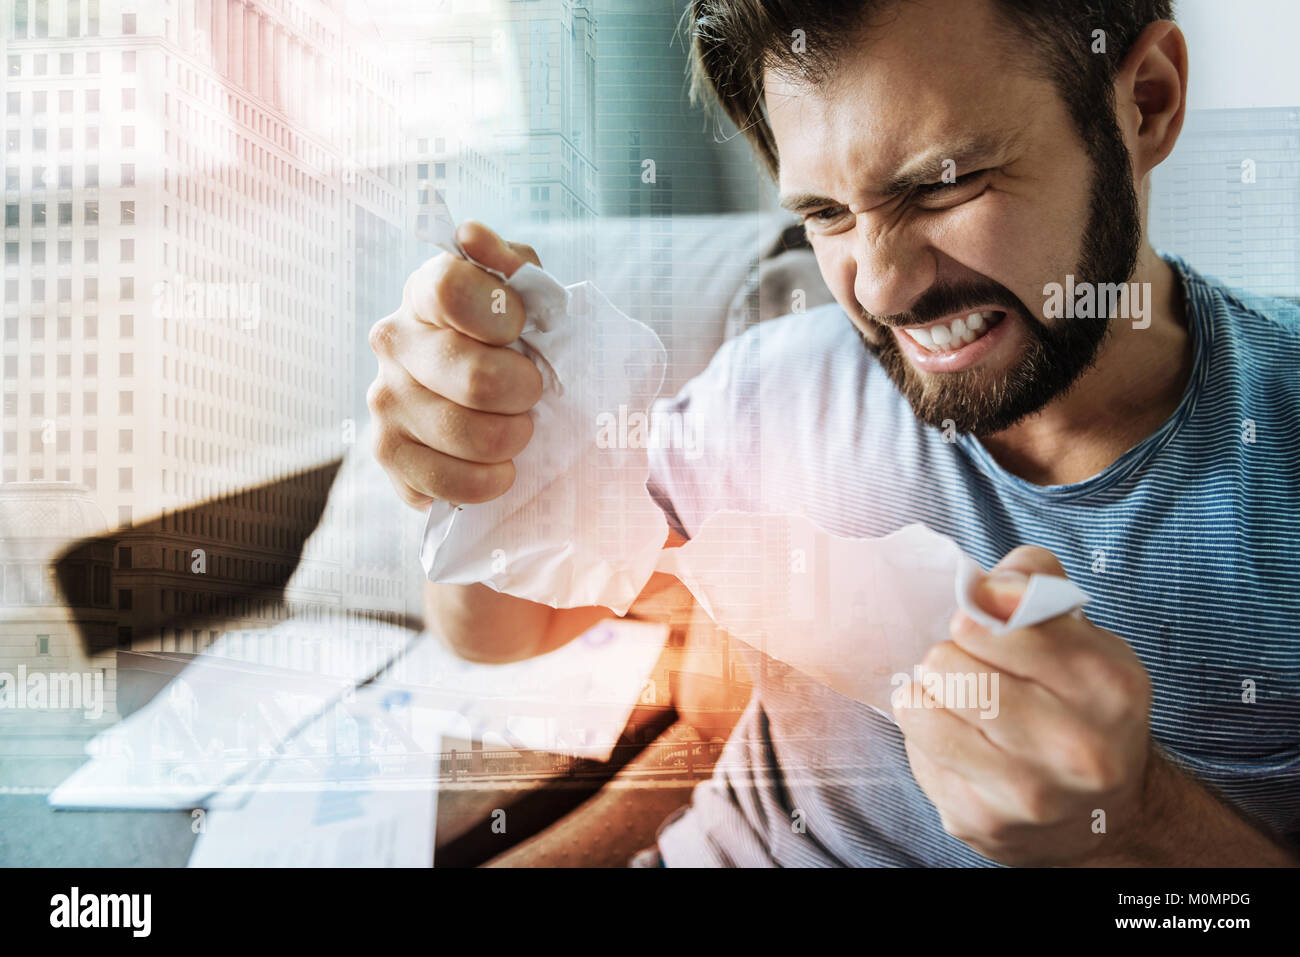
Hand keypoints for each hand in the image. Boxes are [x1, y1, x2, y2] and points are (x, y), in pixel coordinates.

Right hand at [367, 222, 543, 508]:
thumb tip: (472, 238)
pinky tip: (497, 467)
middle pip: (476, 378)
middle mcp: (393, 342)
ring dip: (511, 439)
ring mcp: (384, 402)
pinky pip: (446, 486)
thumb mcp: (524, 292)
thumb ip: (513, 265)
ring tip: (518, 430)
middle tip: (532, 392)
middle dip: (524, 391)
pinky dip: (487, 483)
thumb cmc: (510, 338)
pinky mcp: (388, 457)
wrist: (485, 396)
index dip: (504, 315)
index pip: (453, 290)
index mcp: (425, 292)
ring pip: (466, 435)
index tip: (521, 329)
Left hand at [892, 546, 1153, 865]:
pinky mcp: (981, 821)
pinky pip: (916, 752)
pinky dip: (927, 739)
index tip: (978, 628)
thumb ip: (1035, 583)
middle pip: (948, 664)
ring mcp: (1027, 792)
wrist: (1108, 817)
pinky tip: (961, 744)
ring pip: (920, 707)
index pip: (993, 621)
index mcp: (1106, 683)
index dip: (974, 616)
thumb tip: (981, 583)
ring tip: (956, 701)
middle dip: (949, 658)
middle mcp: (1074, 744)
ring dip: (929, 696)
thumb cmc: (1084, 707)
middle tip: (969, 671)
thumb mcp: (1086, 636)